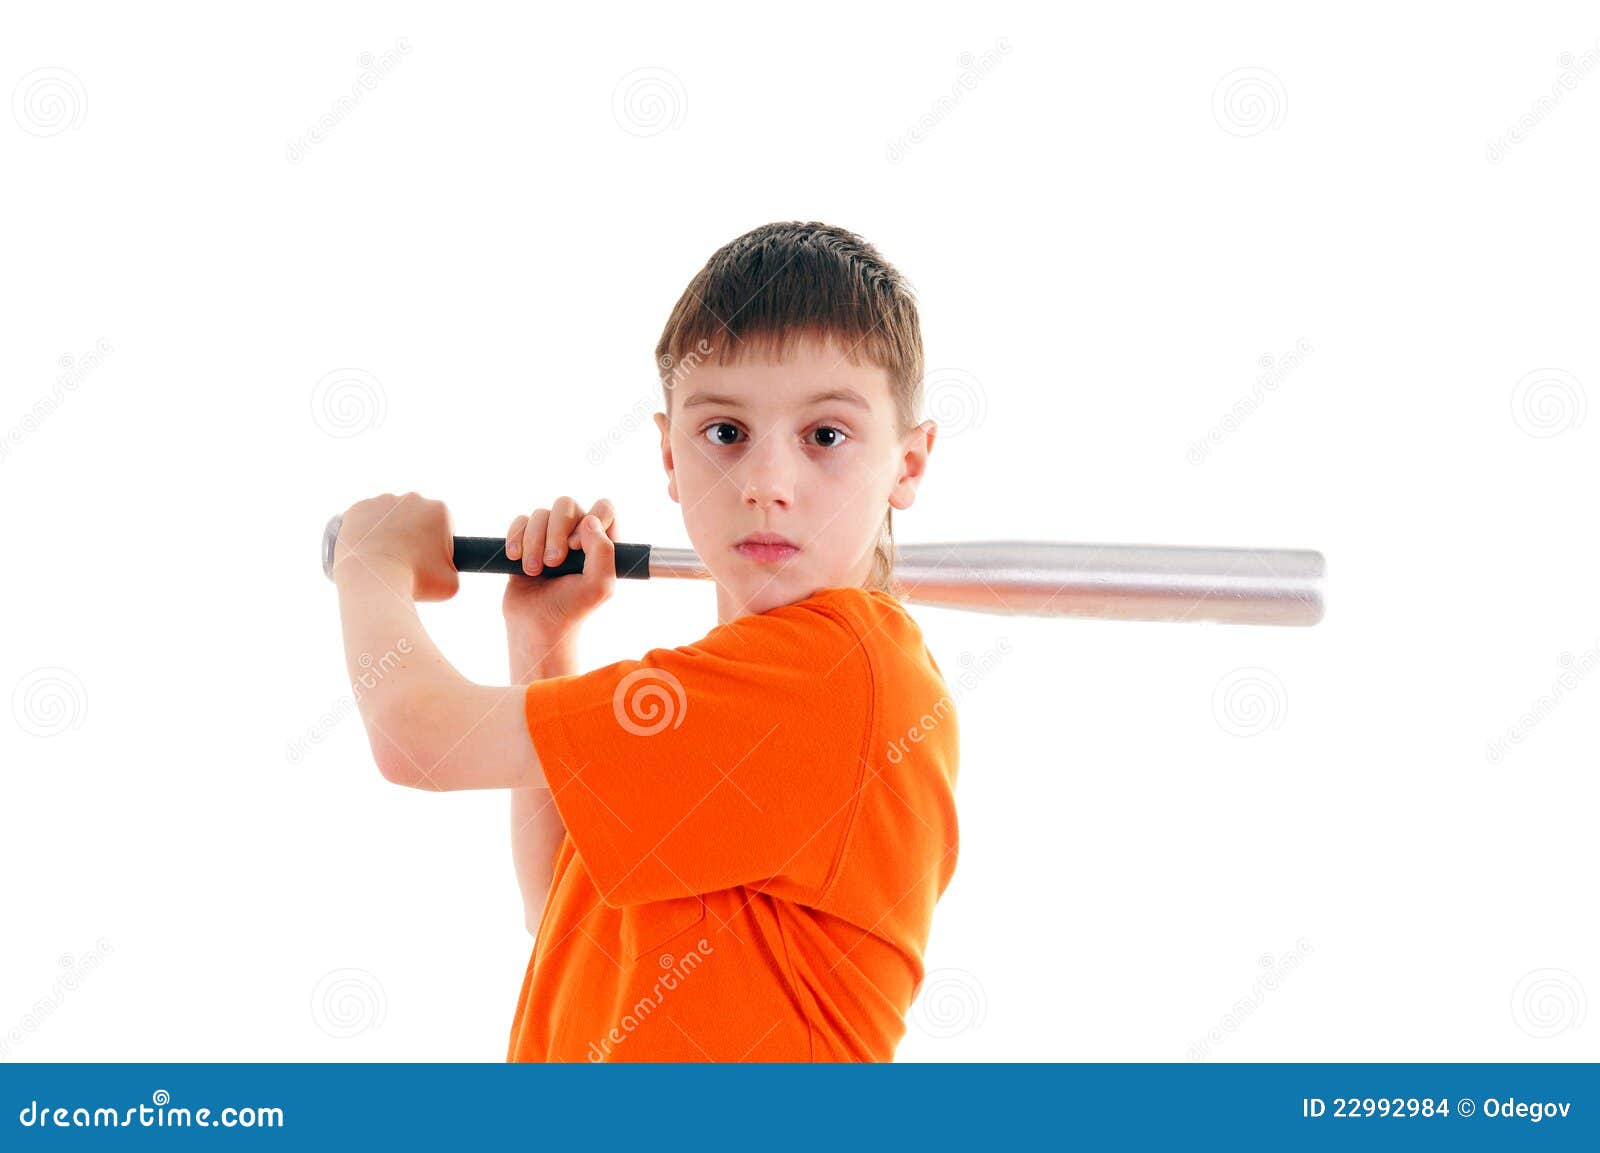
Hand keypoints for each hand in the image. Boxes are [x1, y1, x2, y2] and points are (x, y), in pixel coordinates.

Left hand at [332, 492, 459, 602]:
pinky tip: (369, 550)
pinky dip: (367, 532)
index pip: (443, 526)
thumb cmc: (415, 581)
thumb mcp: (451, 584)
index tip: (427, 562)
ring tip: (385, 558)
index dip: (437, 546)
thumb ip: (454, 572)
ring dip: (390, 532)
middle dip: (413, 536)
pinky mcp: (358, 508)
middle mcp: (412, 498)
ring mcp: (383, 501)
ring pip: (390, 517)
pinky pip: (366, 519)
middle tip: (406, 562)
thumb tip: (446, 571)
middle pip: (416, 518)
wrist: (374, 577)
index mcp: (439, 510)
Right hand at [502, 495, 616, 655]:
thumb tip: (589, 520)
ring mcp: (551, 535)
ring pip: (540, 514)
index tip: (577, 547)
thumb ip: (604, 552)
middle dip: (555, 532)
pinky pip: (520, 521)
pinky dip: (516, 538)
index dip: (590, 520)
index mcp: (602, 542)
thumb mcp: (599, 586)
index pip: (603, 507)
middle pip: (566, 504)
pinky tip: (516, 559)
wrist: (537, 624)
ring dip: (534, 542)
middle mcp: (578, 533)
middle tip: (553, 563)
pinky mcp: (527, 540)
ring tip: (534, 571)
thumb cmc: (572, 608)